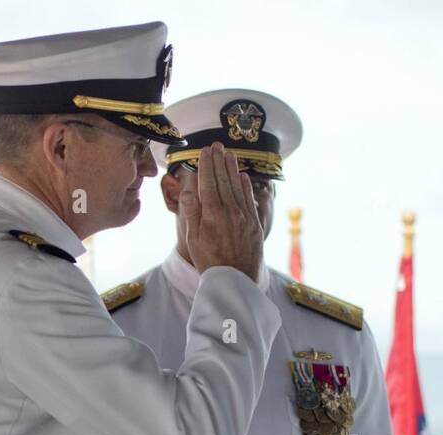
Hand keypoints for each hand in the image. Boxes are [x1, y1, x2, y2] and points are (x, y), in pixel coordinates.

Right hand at [178, 142, 263, 282]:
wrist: (235, 281)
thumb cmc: (209, 262)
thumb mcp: (193, 239)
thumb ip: (191, 212)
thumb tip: (188, 188)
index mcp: (211, 214)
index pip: (208, 182)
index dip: (206, 165)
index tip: (205, 151)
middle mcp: (230, 212)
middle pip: (223, 180)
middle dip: (219, 161)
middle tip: (217, 145)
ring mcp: (244, 217)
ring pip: (237, 187)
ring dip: (232, 168)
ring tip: (229, 154)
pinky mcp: (255, 225)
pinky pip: (249, 199)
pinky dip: (245, 185)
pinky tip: (242, 175)